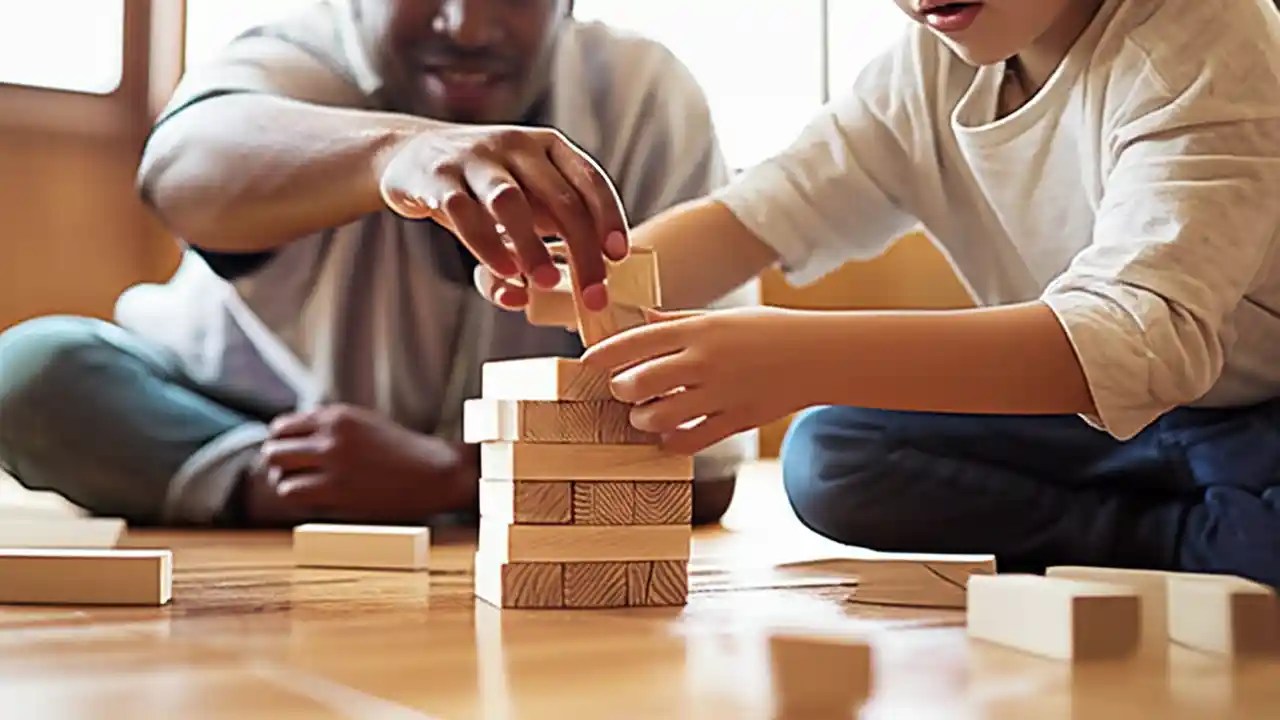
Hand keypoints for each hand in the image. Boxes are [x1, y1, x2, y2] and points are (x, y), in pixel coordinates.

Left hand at [254, 404, 477, 522]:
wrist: (436, 471)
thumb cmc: (403, 453)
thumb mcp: (366, 425)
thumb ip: (333, 429)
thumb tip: (297, 444)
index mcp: (337, 415)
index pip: (283, 427)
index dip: (281, 446)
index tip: (289, 460)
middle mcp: (331, 434)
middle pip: (274, 448)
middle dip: (276, 465)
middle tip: (289, 478)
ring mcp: (333, 461)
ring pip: (277, 470)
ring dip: (283, 482)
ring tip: (300, 491)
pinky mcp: (337, 488)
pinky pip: (291, 492)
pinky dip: (294, 499)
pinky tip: (312, 502)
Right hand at [379, 124, 628, 309]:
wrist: (410, 156)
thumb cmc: (481, 189)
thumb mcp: (522, 204)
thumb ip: (544, 238)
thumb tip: (553, 292)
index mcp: (548, 148)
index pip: (590, 180)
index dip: (609, 218)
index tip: (617, 256)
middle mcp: (516, 145)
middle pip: (561, 199)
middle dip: (582, 251)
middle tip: (592, 295)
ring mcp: (475, 158)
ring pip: (511, 202)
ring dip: (533, 247)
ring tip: (547, 282)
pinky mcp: (438, 177)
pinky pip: (465, 215)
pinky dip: (487, 247)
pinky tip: (504, 272)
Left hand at [580, 308, 819, 454]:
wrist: (818, 356)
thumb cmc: (768, 332)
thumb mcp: (720, 318)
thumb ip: (677, 323)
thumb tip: (639, 320)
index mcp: (698, 330)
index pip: (635, 342)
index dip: (603, 355)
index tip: (587, 362)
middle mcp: (704, 362)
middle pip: (639, 383)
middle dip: (621, 390)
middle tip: (623, 390)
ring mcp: (719, 394)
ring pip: (658, 417)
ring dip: (643, 418)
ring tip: (645, 413)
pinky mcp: (735, 421)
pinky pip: (690, 441)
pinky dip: (672, 441)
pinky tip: (671, 433)